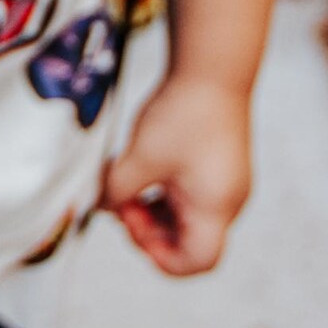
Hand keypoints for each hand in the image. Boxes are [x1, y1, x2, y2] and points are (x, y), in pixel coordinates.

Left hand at [102, 72, 251, 275]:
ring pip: (187, 217)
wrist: (213, 66)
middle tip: (120, 202)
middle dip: (149, 230)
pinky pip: (190, 195)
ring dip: (154, 211)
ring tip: (126, 184)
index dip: (160, 257)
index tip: (130, 227)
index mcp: (216, 207)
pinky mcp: (220, 165)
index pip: (197, 261)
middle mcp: (228, 201)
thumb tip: (98, 207)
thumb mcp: (139, 158)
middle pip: (189, 241)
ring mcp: (226, 183)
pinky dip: (164, 192)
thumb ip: (114, 191)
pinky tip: (140, 169)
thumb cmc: (183, 113)